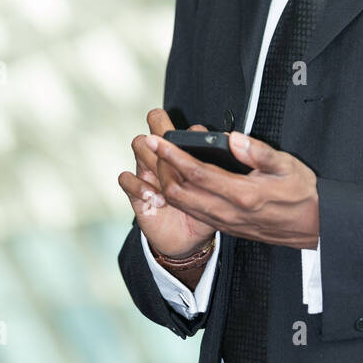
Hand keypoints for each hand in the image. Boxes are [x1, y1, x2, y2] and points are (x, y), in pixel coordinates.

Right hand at [118, 108, 214, 258]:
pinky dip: (139, 186)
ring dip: (150, 158)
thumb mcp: (223, 192)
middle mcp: (166, 155)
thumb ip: (228, 172)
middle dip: (160, 126)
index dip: (193, 133)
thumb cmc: (207, 209)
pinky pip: (126, 178)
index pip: (187, 127)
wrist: (188, 240)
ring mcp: (149, 170)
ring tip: (167, 180)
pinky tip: (156, 199)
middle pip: (156, 121)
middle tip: (172, 147)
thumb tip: (236, 149)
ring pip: (139, 144)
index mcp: (189, 151)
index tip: (204, 148)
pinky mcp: (136, 191)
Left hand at [149, 130, 319, 249]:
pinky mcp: (226, 228)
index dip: (174, 156)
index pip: (198, 173)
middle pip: (181, 193)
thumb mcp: (288, 165)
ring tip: (158, 160)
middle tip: (151, 146)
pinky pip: (194, 212)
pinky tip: (175, 181)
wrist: (314, 227)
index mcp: (243, 195)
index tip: (158, 140)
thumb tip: (233, 138)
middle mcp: (229, 212)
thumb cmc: (303, 193)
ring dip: (167, 182)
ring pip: (184, 205)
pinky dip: (179, 196)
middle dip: (161, 168)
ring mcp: (226, 223)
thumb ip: (259, 152)